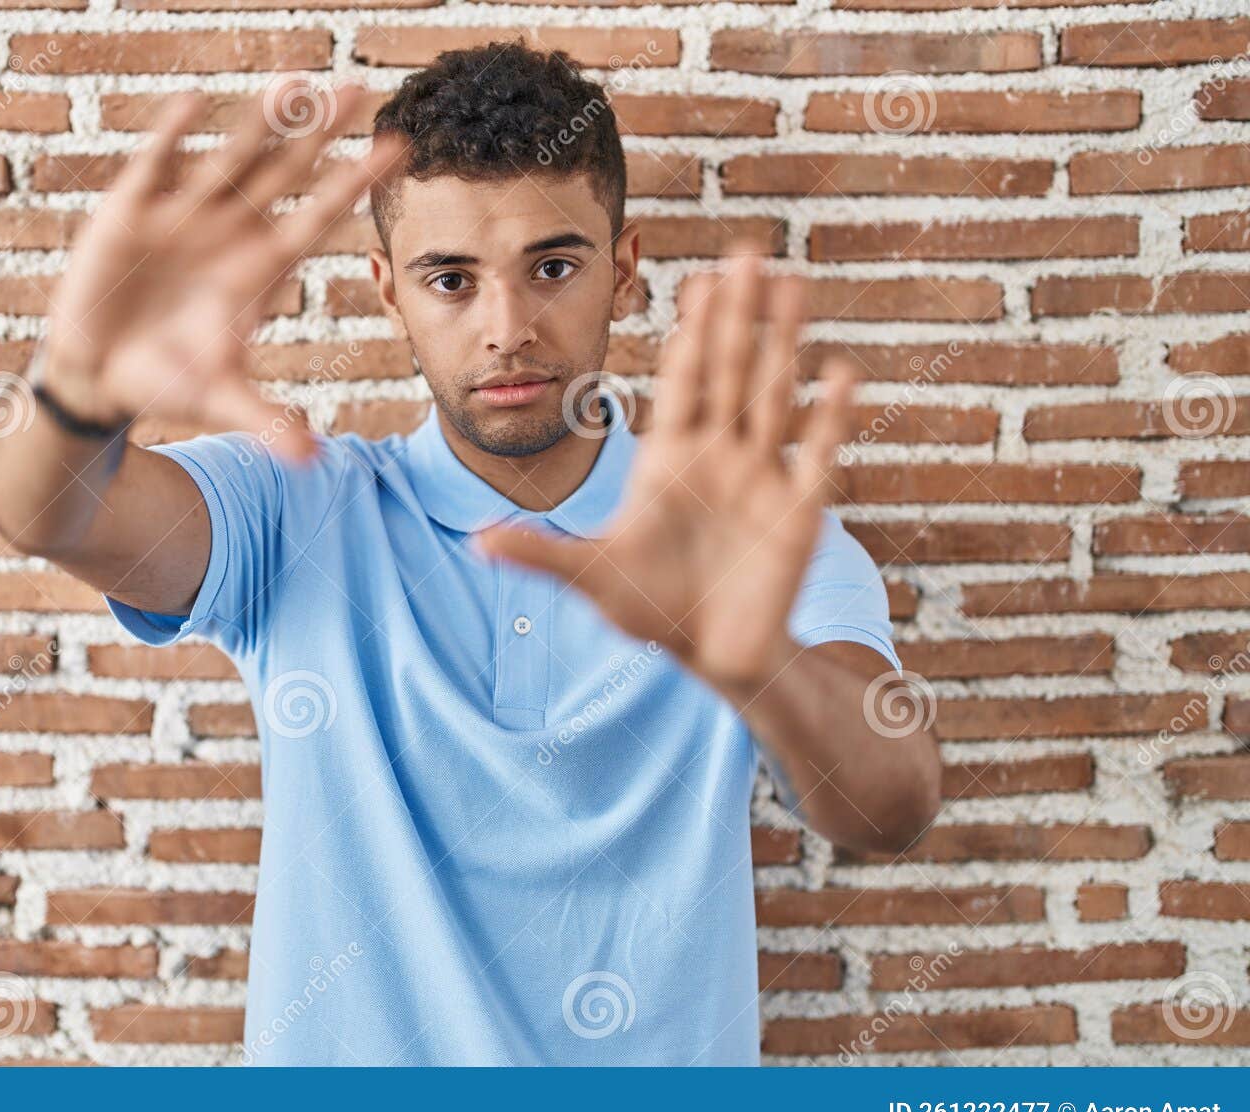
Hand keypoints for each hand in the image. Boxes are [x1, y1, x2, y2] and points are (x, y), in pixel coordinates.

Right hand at [41, 79, 407, 458]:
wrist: (99, 374)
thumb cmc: (167, 382)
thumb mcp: (218, 400)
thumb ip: (265, 421)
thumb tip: (312, 461)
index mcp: (258, 270)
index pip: (318, 217)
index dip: (354, 184)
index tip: (396, 150)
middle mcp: (228, 232)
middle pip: (284, 173)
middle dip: (318, 133)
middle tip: (358, 90)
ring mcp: (181, 216)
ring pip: (228, 157)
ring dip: (259, 122)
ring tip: (293, 83)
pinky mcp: (129, 211)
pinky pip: (154, 164)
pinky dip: (169, 137)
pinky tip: (192, 102)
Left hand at [474, 250, 859, 692]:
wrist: (712, 654)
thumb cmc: (652, 610)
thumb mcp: (590, 578)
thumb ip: (540, 553)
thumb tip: (475, 541)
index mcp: (668, 460)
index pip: (682, 381)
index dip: (691, 332)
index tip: (698, 279)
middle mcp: (718, 457)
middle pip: (729, 370)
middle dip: (738, 314)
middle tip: (750, 252)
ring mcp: (760, 479)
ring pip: (773, 397)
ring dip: (784, 343)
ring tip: (795, 285)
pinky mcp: (797, 513)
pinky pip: (815, 456)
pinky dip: (828, 417)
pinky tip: (841, 372)